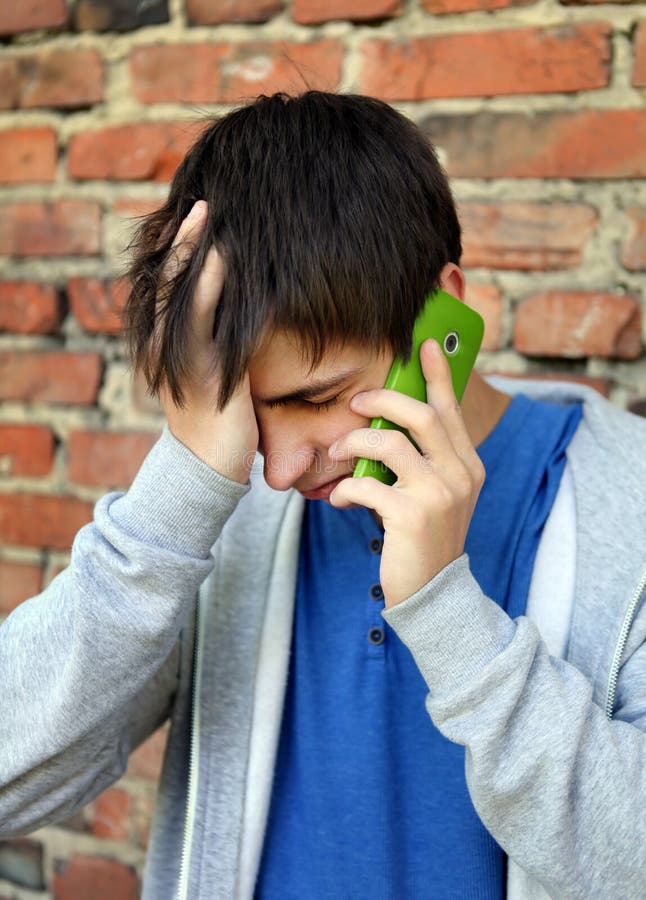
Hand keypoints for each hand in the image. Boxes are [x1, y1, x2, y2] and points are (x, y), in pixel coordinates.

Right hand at [156, 201, 258, 481]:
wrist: (209, 471)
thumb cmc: (220, 423)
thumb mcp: (215, 376)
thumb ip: (218, 345)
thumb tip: (240, 316)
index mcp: (166, 343)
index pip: (169, 287)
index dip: (180, 252)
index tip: (197, 219)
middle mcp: (165, 345)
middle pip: (168, 280)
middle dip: (184, 240)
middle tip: (203, 202)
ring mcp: (178, 356)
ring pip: (180, 291)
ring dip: (193, 250)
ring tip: (208, 214)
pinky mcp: (200, 369)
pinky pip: (202, 318)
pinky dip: (211, 284)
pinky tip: (223, 257)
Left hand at [328, 339, 484, 606]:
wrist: (434, 594)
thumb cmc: (426, 540)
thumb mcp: (437, 496)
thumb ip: (423, 462)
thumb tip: (387, 426)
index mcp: (467, 466)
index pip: (450, 411)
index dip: (436, 375)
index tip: (424, 344)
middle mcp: (459, 475)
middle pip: (420, 415)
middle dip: (382, 400)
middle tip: (356, 403)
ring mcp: (438, 495)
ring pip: (389, 444)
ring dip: (354, 443)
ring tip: (336, 454)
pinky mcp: (412, 516)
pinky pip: (366, 485)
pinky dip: (345, 488)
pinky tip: (340, 499)